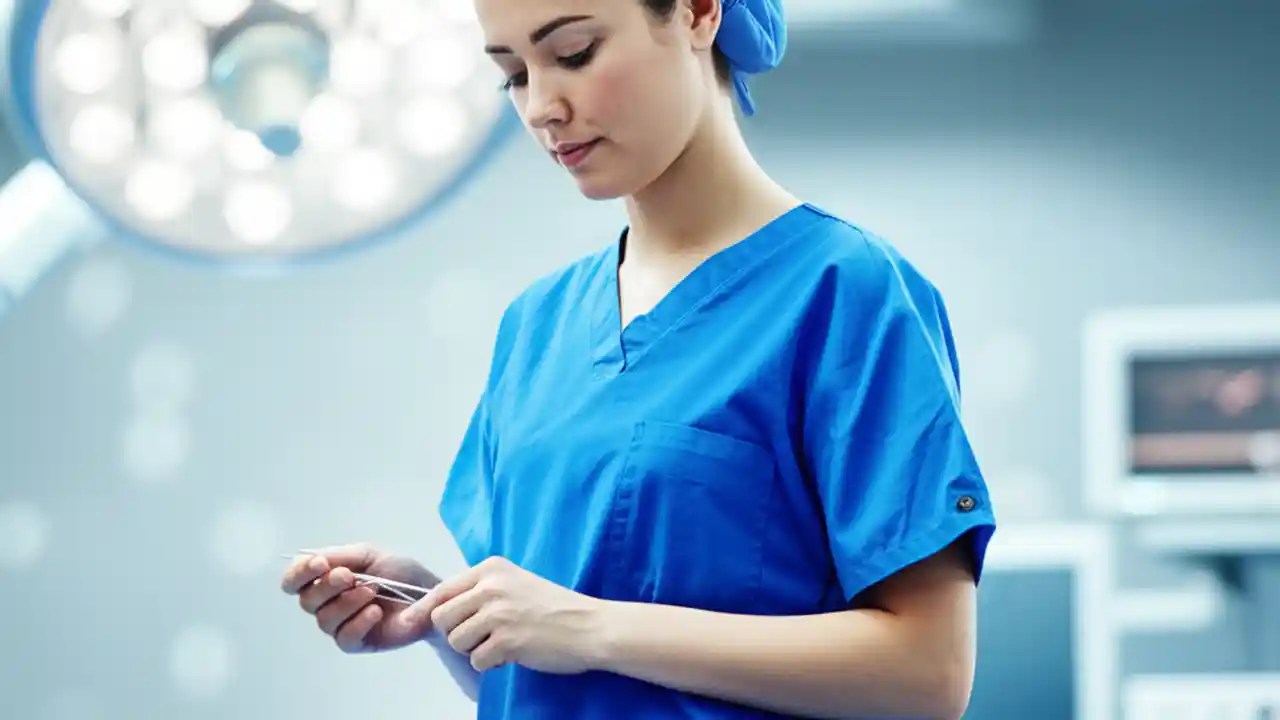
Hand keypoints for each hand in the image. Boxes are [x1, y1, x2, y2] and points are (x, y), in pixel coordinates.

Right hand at [280, 543, 439, 653]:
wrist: (430, 594)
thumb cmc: (400, 572)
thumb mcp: (370, 554)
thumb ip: (340, 555)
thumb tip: (312, 558)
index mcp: (326, 578)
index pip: (294, 580)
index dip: (300, 573)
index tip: (320, 564)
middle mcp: (328, 603)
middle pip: (307, 600)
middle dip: (326, 586)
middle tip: (349, 576)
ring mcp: (341, 625)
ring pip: (325, 619)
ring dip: (347, 602)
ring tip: (373, 591)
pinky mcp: (356, 643)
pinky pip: (344, 637)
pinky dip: (359, 622)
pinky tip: (375, 612)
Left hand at [404, 556, 607, 673]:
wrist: (589, 626)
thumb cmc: (553, 607)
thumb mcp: (514, 584)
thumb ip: (479, 591)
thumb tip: (430, 610)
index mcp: (491, 569)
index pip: (441, 590)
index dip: (425, 610)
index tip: (413, 621)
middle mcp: (491, 587)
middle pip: (442, 618)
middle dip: (456, 632)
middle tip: (481, 636)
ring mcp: (499, 613)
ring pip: (457, 641)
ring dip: (475, 649)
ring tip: (501, 644)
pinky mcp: (507, 640)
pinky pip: (477, 660)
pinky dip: (491, 664)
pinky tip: (512, 654)